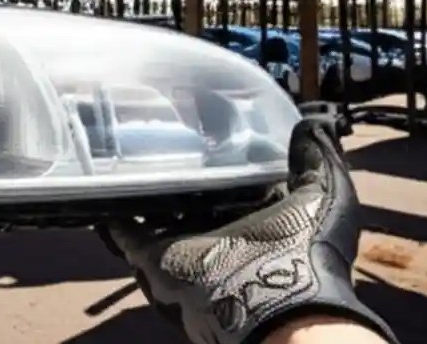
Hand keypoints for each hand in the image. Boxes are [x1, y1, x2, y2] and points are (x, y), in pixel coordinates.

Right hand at [105, 115, 396, 343]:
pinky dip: (113, 213)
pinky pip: (125, 232)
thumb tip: (314, 122)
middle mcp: (219, 230)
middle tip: (158, 133)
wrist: (272, 303)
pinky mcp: (156, 256)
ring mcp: (186, 244)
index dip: (224, 155)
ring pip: (156, 212)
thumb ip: (318, 160)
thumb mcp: (325, 196)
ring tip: (121, 153)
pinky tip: (101, 186)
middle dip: (178, 172)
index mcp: (257, 218)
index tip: (206, 125)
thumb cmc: (305, 253)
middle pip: (192, 196)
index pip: (235, 181)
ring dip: (142, 189)